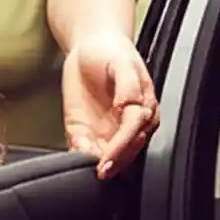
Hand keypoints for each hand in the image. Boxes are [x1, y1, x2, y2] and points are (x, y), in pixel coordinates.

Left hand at [61, 32, 158, 179]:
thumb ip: (128, 84)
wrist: (91, 47)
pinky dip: (81, 153)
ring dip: (99, 162)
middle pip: (125, 150)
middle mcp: (127, 123)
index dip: (122, 148)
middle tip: (101, 172)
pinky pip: (85, 147)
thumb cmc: (110, 53)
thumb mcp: (122, 62)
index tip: (109, 158)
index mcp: (142, 108)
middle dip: (114, 163)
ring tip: (87, 165)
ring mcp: (108, 129)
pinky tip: (77, 152)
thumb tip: (128, 105)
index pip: (133, 133)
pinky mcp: (86, 130)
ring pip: (108, 154)